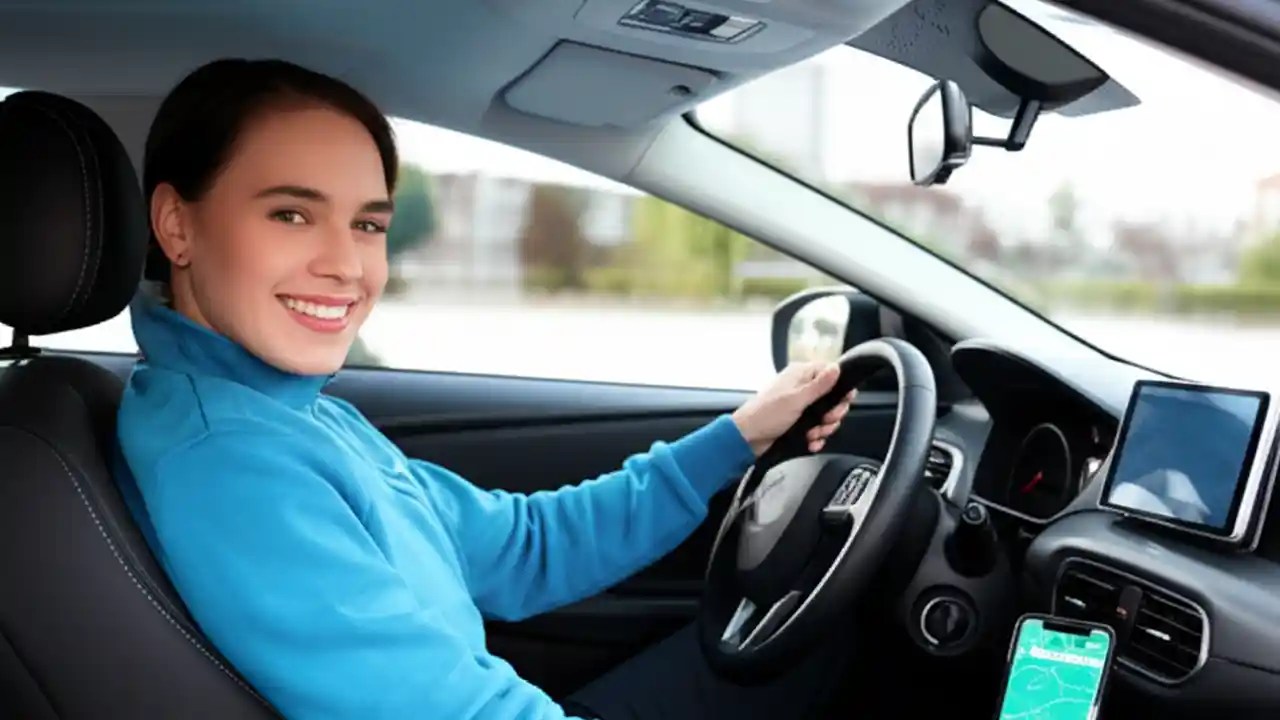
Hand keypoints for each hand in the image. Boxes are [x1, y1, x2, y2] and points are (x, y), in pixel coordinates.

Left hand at [731, 361, 856, 456]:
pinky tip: (811, 442)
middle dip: (832, 414)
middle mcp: (802, 388)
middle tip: (825, 420)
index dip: (840, 387)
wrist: (747, 439)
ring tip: (812, 434)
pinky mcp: (799, 423)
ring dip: (823, 429)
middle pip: (832, 398)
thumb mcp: (796, 399)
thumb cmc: (766, 415)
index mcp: (800, 375)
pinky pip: (817, 429)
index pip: (830, 373)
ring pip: (826, 416)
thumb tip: (836, 368)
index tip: (841, 401)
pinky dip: (816, 438)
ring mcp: (800, 407)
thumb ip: (818, 385)